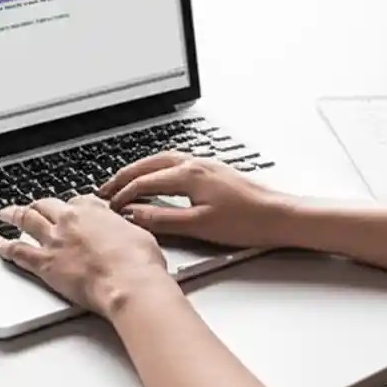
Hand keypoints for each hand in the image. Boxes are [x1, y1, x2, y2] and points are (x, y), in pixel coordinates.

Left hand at [0, 195, 177, 316]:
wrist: (128, 282)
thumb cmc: (140, 263)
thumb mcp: (139, 234)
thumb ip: (124, 231)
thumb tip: (125, 233)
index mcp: (95, 210)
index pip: (77, 201)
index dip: (71, 207)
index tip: (70, 211)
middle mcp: (71, 220)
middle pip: (46, 205)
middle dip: (38, 205)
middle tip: (31, 207)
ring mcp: (55, 240)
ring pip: (26, 220)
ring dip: (13, 215)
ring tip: (4, 214)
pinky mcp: (44, 263)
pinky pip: (17, 250)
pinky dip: (4, 245)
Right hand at [97, 152, 295, 248]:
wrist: (281, 215)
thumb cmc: (247, 221)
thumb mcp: (199, 225)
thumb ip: (163, 219)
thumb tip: (134, 214)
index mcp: (188, 175)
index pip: (144, 182)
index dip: (123, 195)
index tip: (110, 207)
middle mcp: (195, 163)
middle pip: (148, 165)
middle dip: (124, 176)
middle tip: (106, 189)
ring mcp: (205, 164)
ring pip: (162, 160)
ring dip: (140, 169)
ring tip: (125, 181)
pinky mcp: (214, 170)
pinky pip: (176, 163)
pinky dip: (158, 169)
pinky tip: (158, 178)